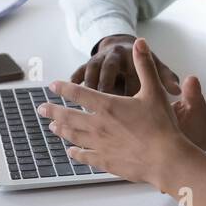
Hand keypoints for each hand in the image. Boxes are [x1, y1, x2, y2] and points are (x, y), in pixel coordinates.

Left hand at [40, 38, 203, 189]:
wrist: (165, 158)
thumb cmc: (161, 125)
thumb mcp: (154, 90)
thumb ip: (145, 65)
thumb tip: (140, 43)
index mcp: (108, 106)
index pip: (79, 94)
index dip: (64, 88)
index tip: (53, 85)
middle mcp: (98, 125)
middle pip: (68, 116)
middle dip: (53, 110)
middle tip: (41, 108)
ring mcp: (99, 145)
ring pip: (73, 136)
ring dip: (61, 130)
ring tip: (52, 126)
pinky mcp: (105, 161)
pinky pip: (85, 156)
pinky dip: (76, 153)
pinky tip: (71, 152)